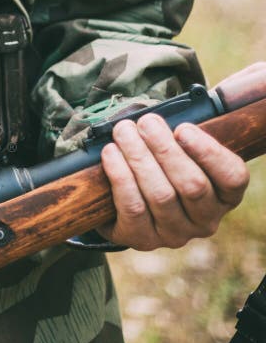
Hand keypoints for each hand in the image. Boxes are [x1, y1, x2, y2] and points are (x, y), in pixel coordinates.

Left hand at [97, 114, 248, 250]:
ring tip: (124, 132)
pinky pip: (132, 207)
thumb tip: (203, 102)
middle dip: (165, 149)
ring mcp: (173, 234)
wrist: (123, 204)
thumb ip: (192, 133)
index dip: (208, 152)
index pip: (232, 177)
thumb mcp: (182, 150)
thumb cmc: (160, 166)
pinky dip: (120, 176)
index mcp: (224, 197)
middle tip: (145, 123)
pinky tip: (110, 154)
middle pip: (191, 184)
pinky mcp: (141, 239)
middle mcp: (205, 220)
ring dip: (138, 158)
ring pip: (160, 195)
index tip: (183, 128)